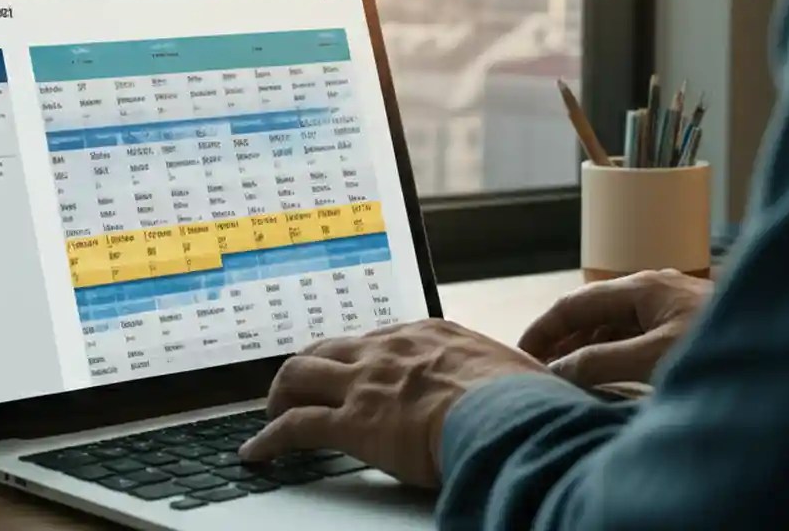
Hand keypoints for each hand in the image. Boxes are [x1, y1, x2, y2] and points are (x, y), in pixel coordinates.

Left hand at [238, 319, 547, 487]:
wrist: (506, 416)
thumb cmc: (524, 401)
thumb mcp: (517, 374)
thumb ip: (505, 379)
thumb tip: (532, 392)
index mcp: (427, 335)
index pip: (376, 338)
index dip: (355, 356)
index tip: (349, 369)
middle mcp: (389, 349)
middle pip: (328, 348)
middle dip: (308, 368)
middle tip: (297, 388)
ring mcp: (366, 382)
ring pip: (299, 375)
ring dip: (281, 395)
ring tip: (272, 414)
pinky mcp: (351, 421)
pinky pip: (294, 426)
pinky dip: (269, 439)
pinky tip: (256, 453)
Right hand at [518, 269, 711, 386]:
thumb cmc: (721, 343)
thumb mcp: (652, 356)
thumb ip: (600, 362)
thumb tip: (556, 372)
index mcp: (641, 285)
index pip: (572, 303)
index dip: (542, 329)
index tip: (518, 355)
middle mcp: (652, 291)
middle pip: (591, 314)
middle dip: (561, 342)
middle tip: (537, 373)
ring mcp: (670, 309)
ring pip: (613, 327)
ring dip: (587, 351)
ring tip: (565, 380)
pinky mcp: (684, 328)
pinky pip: (634, 339)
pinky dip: (612, 355)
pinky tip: (608, 378)